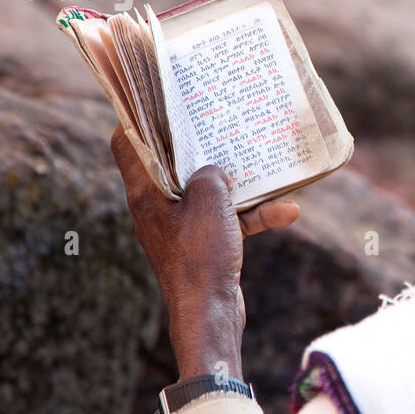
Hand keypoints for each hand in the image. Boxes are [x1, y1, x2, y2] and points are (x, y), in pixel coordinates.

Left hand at [110, 125, 299, 380]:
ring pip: (206, 190)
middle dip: (199, 142)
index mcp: (146, 193)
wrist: (210, 315)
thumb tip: (216, 170)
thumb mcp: (209, 201)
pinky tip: (288, 210)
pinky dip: (255, 214)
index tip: (161, 98)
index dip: (138, 116)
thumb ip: (211, 174)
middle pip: (172, 162)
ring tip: (265, 163)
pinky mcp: (204, 245)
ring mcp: (181, 227)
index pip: (127, 143)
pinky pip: (229, 219)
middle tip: (220, 119)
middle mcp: (158, 207)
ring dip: (237, 180)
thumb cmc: (200, 257)